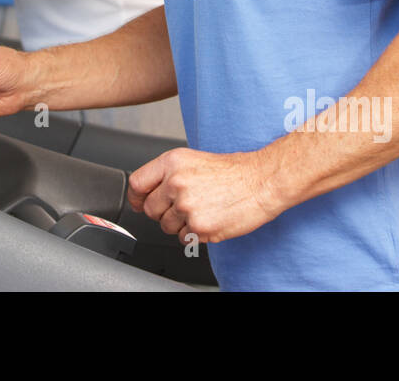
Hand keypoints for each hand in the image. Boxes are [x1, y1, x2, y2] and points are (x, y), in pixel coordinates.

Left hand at [128, 148, 281, 244]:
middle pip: (149, 209)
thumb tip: (148, 192)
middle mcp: (176, 183)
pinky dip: (193, 235)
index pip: (137, 183)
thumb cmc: (234, 171)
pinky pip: (184, 238)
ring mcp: (186, 206)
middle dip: (162, 213)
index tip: (139, 203)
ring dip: (180, 224)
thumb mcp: (193, 160)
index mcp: (172, 162)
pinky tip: (209, 219)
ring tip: (201, 210)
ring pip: (166, 226)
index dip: (136, 197)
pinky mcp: (199, 227)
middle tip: (182, 208)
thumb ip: (168, 175)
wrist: (261, 181)